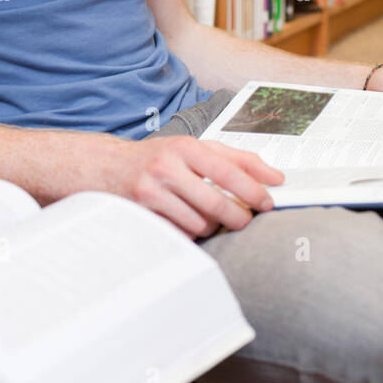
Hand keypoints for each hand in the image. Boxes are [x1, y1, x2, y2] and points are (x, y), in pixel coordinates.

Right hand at [120, 133, 283, 238]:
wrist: (107, 166)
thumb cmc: (159, 157)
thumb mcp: (194, 148)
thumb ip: (236, 159)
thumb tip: (275, 177)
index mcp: (184, 147)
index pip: (227, 171)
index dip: (253, 190)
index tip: (269, 202)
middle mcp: (166, 168)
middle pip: (215, 204)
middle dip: (237, 217)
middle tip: (244, 220)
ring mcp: (151, 193)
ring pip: (199, 224)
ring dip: (211, 226)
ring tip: (207, 216)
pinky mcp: (141, 216)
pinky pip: (180, 235)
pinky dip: (190, 232)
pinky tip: (185, 220)